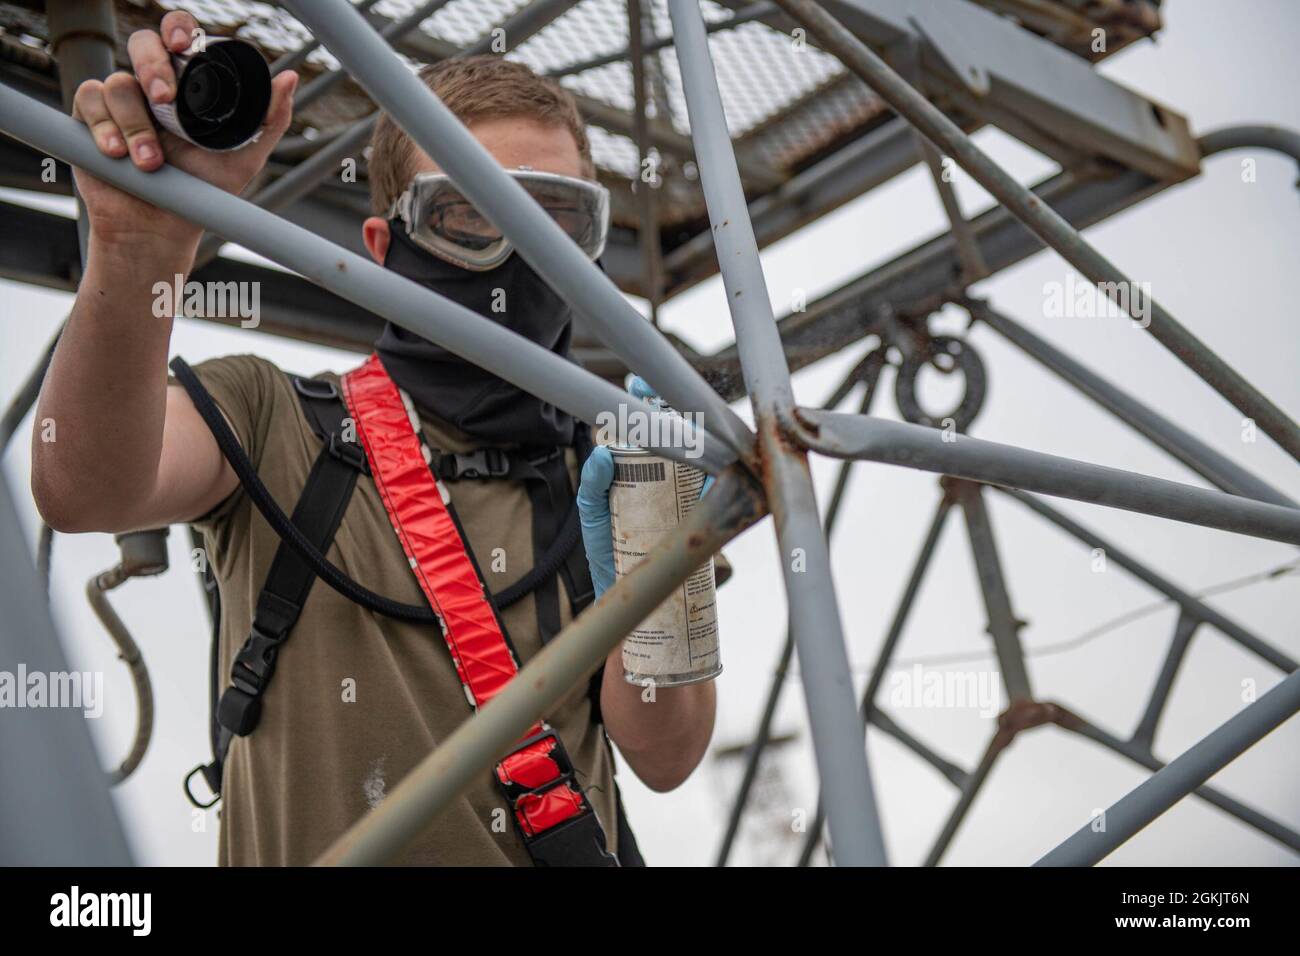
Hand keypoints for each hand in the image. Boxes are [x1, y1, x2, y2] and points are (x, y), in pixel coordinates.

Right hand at [70, 9, 297, 249]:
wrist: (162, 229)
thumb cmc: (202, 194)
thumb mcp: (245, 158)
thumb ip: (269, 120)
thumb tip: (290, 78)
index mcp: (189, 87)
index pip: (180, 39)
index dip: (177, 30)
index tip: (183, 46)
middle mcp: (153, 88)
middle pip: (143, 45)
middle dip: (152, 65)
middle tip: (164, 99)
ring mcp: (121, 102)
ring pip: (117, 83)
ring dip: (135, 125)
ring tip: (151, 163)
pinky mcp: (91, 119)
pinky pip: (89, 101)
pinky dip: (104, 128)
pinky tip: (117, 155)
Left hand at [576, 377, 711, 599]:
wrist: (623, 591)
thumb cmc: (609, 549)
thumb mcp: (594, 513)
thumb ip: (593, 487)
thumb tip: (601, 454)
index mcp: (647, 467)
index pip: (654, 424)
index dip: (650, 398)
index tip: (638, 383)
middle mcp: (674, 474)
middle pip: (685, 431)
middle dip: (680, 404)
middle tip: (663, 394)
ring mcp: (692, 493)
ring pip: (709, 454)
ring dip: (705, 433)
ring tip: (690, 419)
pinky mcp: (708, 516)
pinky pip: (724, 491)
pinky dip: (724, 477)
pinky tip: (716, 464)